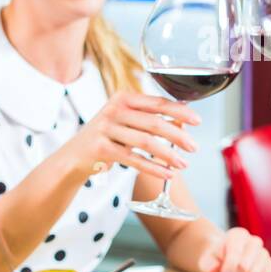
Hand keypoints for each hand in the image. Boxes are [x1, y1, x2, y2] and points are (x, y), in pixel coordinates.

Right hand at [66, 91, 199, 180]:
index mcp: (123, 98)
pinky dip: (153, 168)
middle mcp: (113, 110)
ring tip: (183, 163)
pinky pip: (134, 160)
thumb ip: (147, 118)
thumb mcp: (124, 120)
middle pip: (154, 123)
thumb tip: (182, 122)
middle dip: (178, 136)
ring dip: (168, 154)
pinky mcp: (101, 149)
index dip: (179, 111)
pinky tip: (167, 174)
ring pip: (145, 142)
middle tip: (194, 147)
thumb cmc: (106, 137)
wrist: (73, 156)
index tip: (197, 120)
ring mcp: (106, 129)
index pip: (157, 103)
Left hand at [195, 227, 270, 271]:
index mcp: (238, 235)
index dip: (228, 268)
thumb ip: (209, 264)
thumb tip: (213, 271)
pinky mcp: (270, 267)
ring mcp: (265, 255)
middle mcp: (254, 243)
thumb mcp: (208, 259)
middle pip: (245, 268)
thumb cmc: (217, 258)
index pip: (236, 252)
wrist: (225, 258)